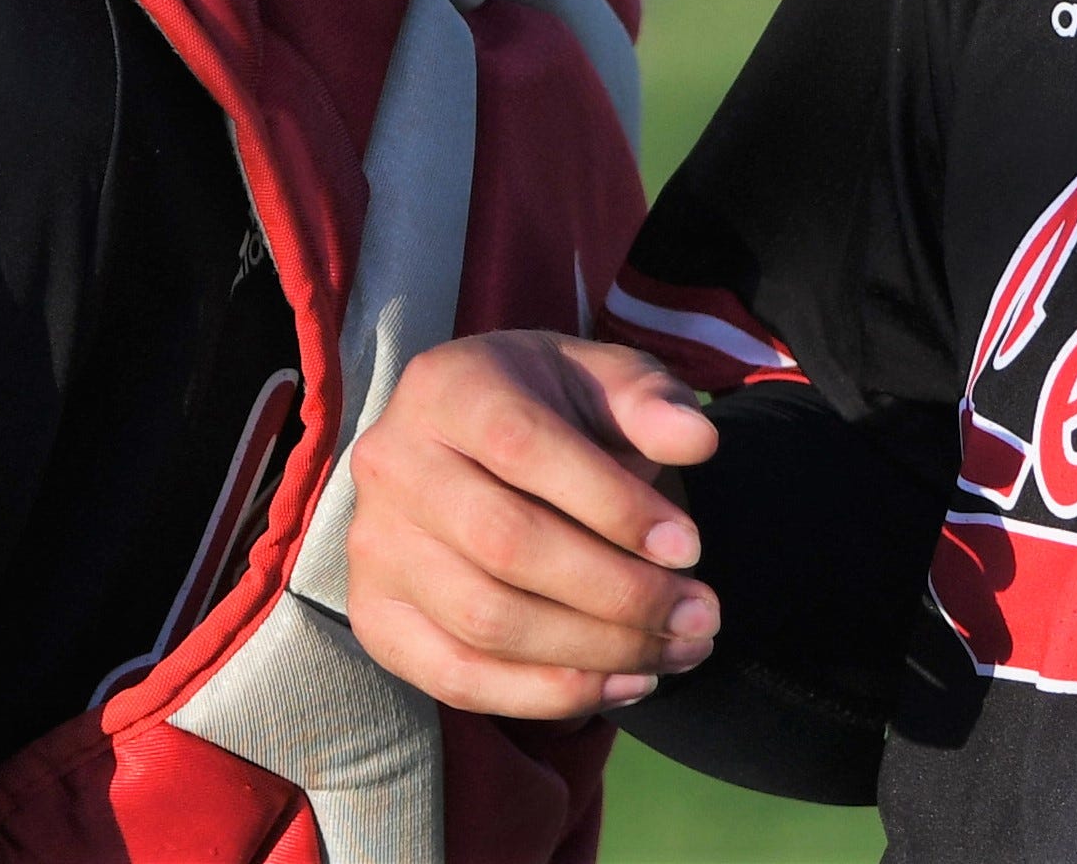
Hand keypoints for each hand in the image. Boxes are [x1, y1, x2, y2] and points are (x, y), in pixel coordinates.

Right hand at [346, 331, 723, 717]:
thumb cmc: (556, 409)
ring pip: (486, 621)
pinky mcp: (376, 617)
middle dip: (618, 592)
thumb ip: (652, 403)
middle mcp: (392, 464)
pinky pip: (457, 678)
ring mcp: (374, 547)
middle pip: (505, 545)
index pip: (523, 447)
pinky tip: (622, 684)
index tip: (690, 547)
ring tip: (677, 651)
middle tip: (701, 614)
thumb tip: (698, 440)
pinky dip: (546, 696)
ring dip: (596, 652)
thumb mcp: (607, 380)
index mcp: (447, 387)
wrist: (481, 445)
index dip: (611, 504)